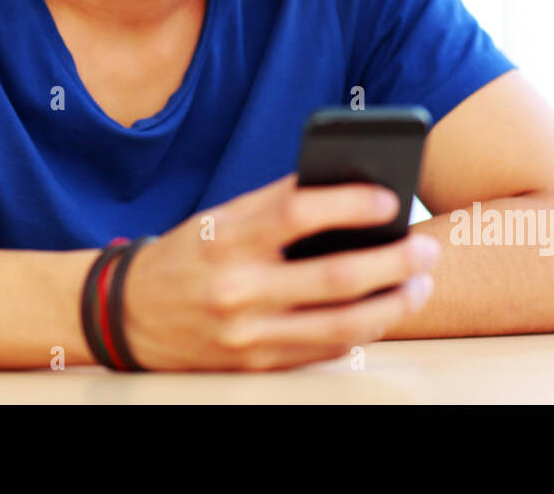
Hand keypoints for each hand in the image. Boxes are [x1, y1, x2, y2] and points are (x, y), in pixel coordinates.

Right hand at [119, 172, 439, 370]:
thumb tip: (346, 187)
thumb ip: (276, 204)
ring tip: (418, 285)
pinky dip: (360, 331)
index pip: (297, 213)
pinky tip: (381, 313)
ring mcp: (248, 335)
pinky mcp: (256, 366)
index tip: (388, 199)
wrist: (128, 317)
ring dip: (390, 305)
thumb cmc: (186, 256)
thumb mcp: (220, 219)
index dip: (349, 204)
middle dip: (392, 263)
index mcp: (226, 240)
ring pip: (340, 324)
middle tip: (425, 249)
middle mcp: (237, 290)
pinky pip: (323, 350)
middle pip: (334, 276)